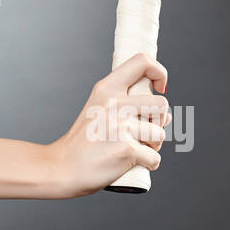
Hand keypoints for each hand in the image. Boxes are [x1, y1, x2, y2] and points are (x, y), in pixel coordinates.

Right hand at [48, 53, 169, 197]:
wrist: (62, 167)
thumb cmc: (82, 142)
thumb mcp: (98, 111)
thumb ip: (129, 107)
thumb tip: (167, 115)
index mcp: (106, 88)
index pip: (142, 62)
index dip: (159, 72)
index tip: (159, 87)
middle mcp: (114, 103)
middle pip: (162, 104)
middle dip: (159, 121)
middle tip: (143, 132)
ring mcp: (121, 125)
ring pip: (160, 134)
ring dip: (153, 146)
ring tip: (134, 150)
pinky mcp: (126, 149)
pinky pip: (154, 158)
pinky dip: (147, 165)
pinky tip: (130, 163)